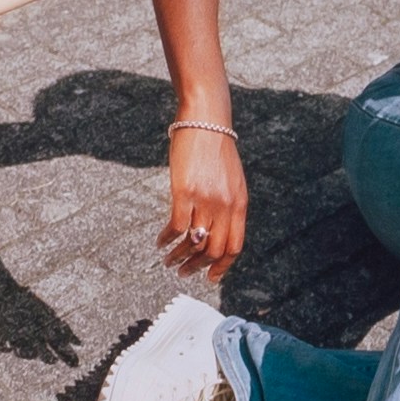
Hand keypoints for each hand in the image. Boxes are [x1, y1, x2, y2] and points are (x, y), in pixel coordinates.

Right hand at [164, 122, 249, 276]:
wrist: (206, 122)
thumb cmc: (216, 150)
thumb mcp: (231, 181)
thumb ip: (227, 207)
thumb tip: (214, 233)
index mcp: (239, 205)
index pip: (234, 247)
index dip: (221, 267)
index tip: (209, 278)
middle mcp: (225, 206)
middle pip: (213, 250)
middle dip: (196, 267)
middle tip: (183, 272)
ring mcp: (206, 200)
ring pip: (193, 242)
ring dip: (179, 257)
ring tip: (168, 261)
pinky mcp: (185, 192)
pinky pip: (176, 227)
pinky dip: (167, 239)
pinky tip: (160, 242)